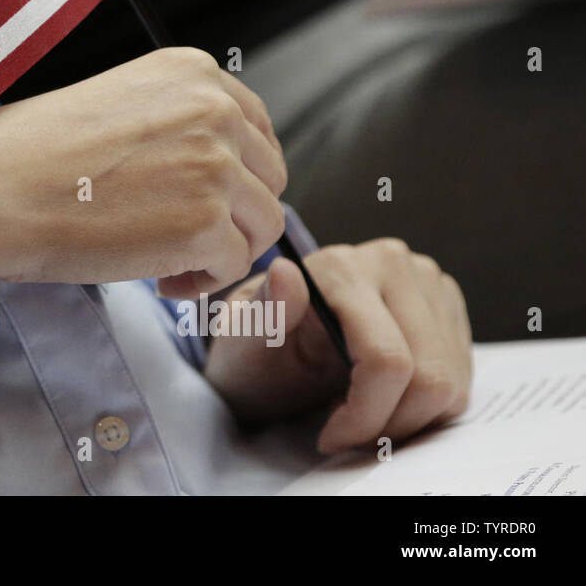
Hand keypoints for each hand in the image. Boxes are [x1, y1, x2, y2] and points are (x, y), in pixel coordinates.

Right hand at [0, 47, 286, 290]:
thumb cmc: (32, 153)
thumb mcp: (118, 104)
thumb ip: (176, 123)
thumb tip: (217, 169)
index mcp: (193, 73)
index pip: (256, 128)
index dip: (236, 173)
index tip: (205, 198)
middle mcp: (216, 110)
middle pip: (267, 178)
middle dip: (233, 214)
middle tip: (182, 236)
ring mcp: (217, 166)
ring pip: (261, 226)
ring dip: (221, 251)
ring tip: (168, 262)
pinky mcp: (207, 224)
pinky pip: (234, 267)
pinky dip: (200, 283)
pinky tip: (158, 279)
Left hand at [203, 239, 472, 453]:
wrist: (276, 344)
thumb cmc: (256, 349)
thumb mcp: (241, 343)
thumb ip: (263, 316)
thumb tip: (285, 275)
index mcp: (340, 268)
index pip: (385, 360)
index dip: (365, 416)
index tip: (331, 438)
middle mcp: (391, 262)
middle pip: (428, 376)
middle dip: (389, 424)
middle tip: (351, 437)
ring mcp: (426, 281)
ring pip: (450, 382)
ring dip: (410, 419)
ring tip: (363, 415)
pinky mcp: (446, 304)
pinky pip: (460, 377)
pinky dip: (427, 406)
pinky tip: (387, 399)